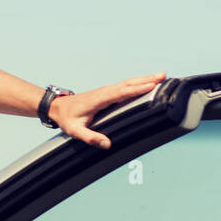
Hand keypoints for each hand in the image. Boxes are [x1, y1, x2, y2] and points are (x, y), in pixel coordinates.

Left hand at [50, 71, 166, 148]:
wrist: (57, 107)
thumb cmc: (67, 119)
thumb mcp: (75, 131)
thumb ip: (90, 137)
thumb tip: (107, 144)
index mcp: (98, 99)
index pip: (120, 92)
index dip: (136, 89)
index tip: (151, 85)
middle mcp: (104, 92)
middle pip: (128, 84)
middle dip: (146, 80)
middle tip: (163, 76)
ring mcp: (106, 91)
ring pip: (128, 83)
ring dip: (144, 79)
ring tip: (162, 76)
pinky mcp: (107, 93)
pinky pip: (125, 86)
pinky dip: (138, 83)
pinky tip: (147, 83)